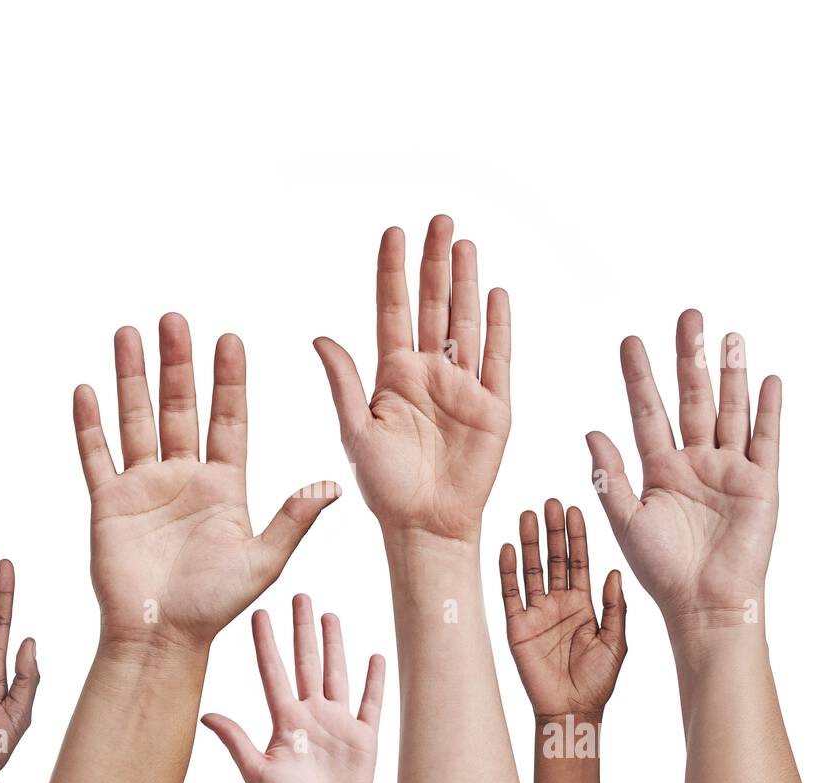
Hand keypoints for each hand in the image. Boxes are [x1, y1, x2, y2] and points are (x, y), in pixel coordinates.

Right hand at [73, 314, 338, 650]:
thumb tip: (332, 486)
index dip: (228, 380)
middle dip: (178, 363)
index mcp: (224, 484)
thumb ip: (293, 519)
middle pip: (181, 407)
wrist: (161, 638)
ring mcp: (144, 486)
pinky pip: (97, 455)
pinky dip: (90, 424)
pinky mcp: (108, 503)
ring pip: (137, 419)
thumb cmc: (214, 605)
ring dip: (132, 377)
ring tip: (130, 333)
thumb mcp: (264, 560)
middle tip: (175, 318)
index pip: (228, 419)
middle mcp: (184, 476)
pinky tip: (87, 389)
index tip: (230, 340)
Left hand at [202, 595, 383, 782]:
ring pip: (336, 673)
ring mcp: (338, 724)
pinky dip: (374, 680)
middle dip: (302, 629)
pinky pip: (370, 702)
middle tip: (299, 597)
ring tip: (330, 615)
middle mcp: (311, 714)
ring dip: (335, 645)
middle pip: (306, 662)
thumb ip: (235, 740)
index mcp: (285, 720)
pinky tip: (374, 656)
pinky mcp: (363, 738)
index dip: (267, 642)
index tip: (260, 613)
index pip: (274, 671)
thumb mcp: (256, 772)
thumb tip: (205, 716)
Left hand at [313, 215, 510, 543]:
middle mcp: (428, 372)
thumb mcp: (355, 431)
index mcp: (392, 375)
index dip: (393, 271)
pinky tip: (496, 292)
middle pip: (432, 305)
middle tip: (439, 219)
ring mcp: (463, 386)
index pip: (393, 310)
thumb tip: (319, 337)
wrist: (425, 525)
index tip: (394, 232)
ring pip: (465, 322)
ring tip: (465, 243)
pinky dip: (499, 325)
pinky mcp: (493, 407)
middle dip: (435, 263)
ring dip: (465, 283)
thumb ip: (343, 383)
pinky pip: (498, 358)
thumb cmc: (384, 487)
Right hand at [500, 501, 625, 718]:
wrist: (573, 711)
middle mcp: (558, 603)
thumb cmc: (598, 682)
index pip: (578, 562)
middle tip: (551, 503)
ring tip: (528, 515)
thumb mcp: (616, 643)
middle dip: (552, 532)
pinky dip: (508, 572)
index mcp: (584, 604)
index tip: (575, 510)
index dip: (577, 537)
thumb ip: (616, 609)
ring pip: (531, 570)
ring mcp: (536, 613)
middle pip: (553, 559)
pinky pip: (510, 594)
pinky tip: (509, 549)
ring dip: (530, 543)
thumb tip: (615, 573)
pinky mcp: (517, 626)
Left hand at [586, 310, 780, 627]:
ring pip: (730, 410)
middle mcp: (695, 462)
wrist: (704, 604)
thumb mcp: (626, 519)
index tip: (629, 341)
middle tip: (687, 317)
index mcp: (659, 469)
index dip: (638, 377)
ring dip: (731, 373)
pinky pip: (766, 438)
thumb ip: (610, 475)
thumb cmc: (662, 571)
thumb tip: (589, 431)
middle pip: (691, 398)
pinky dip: (769, 409)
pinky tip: (768, 378)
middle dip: (689, 358)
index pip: (646, 411)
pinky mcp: (761, 483)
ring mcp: (730, 469)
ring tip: (729, 334)